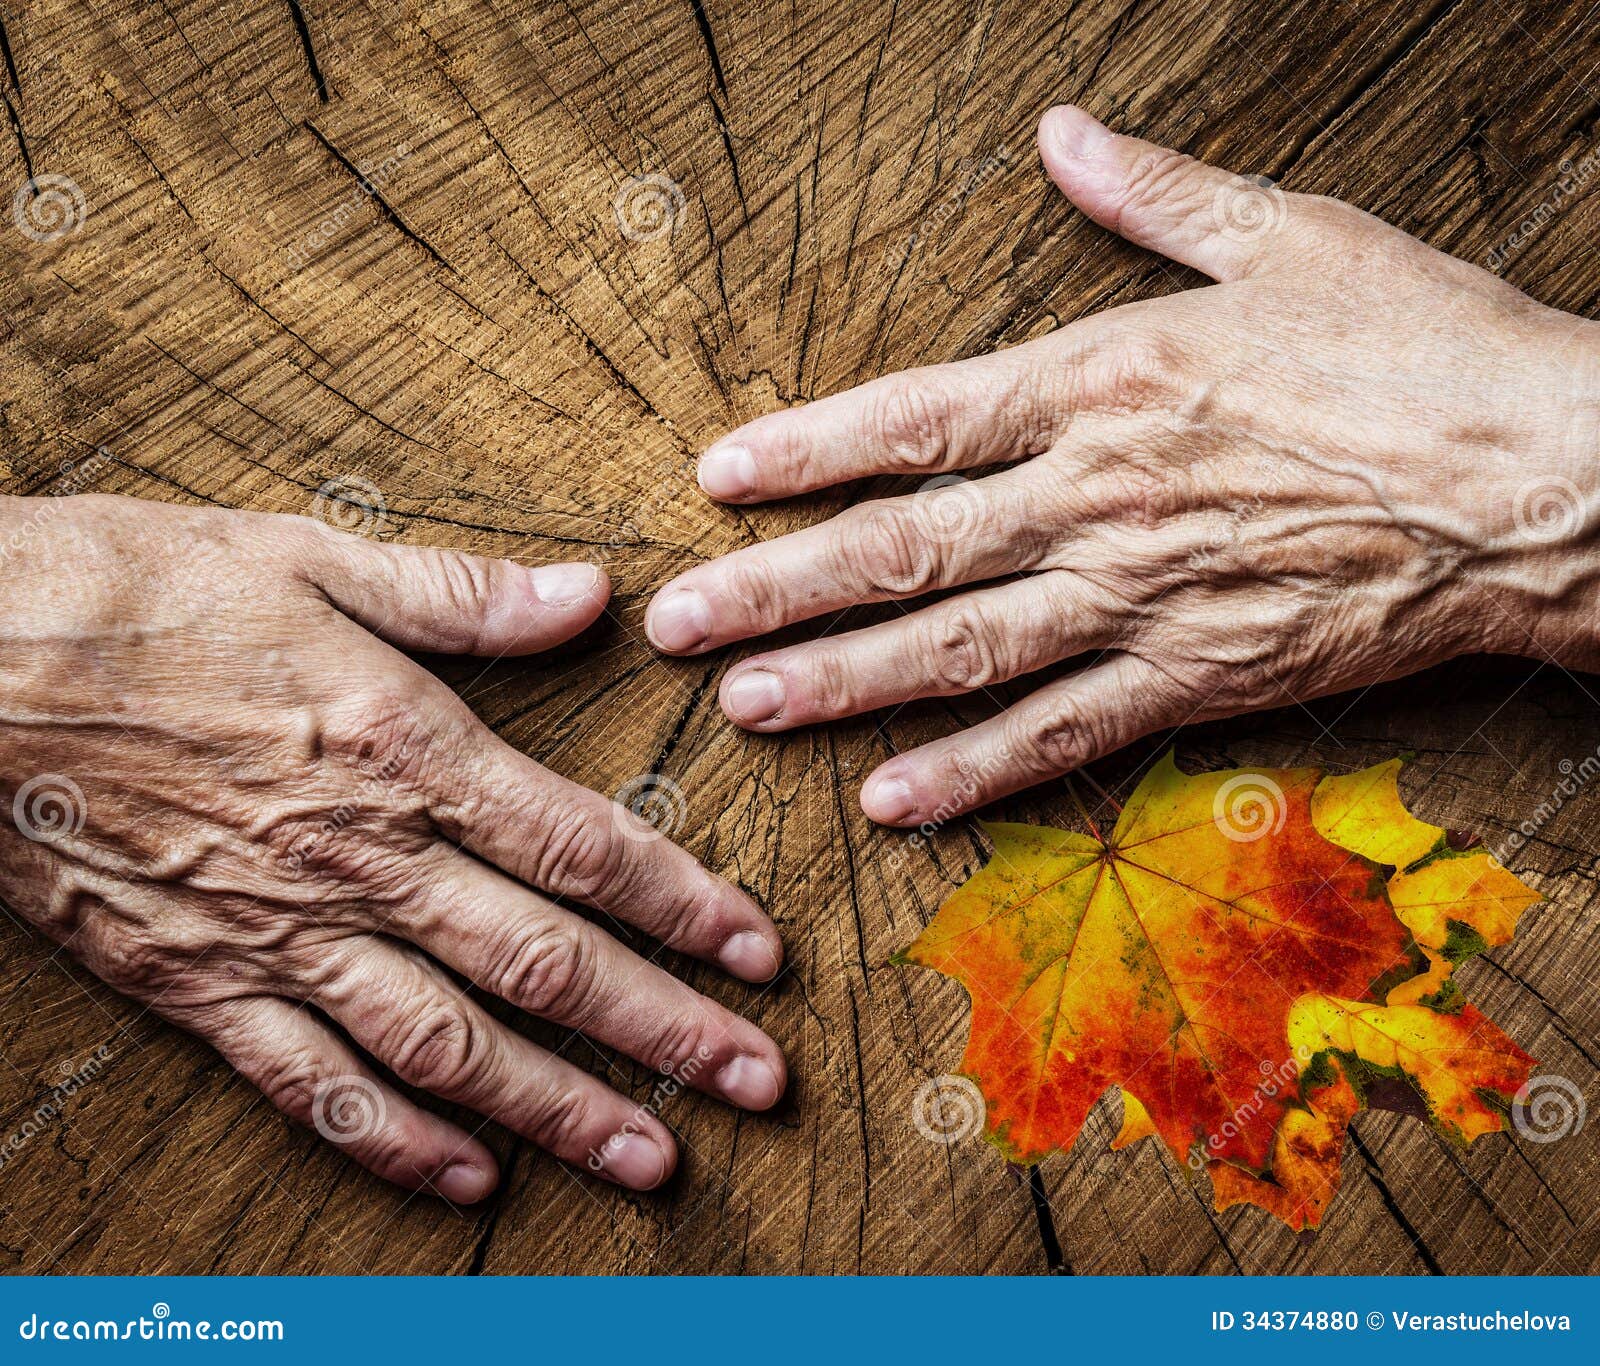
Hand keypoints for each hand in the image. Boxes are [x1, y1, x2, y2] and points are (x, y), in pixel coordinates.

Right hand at [0, 493, 785, 1198]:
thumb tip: (591, 593)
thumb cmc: (131, 595)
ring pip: (449, 1049)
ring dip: (560, 1110)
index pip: (582, 846)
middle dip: (663, 1031)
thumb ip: (461, 593)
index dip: (684, 905)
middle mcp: (360, 862)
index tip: (761, 954)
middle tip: (758, 1084)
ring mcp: (279, 938)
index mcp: (405, 751)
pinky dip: (395, 1144)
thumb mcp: (308, 556)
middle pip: (543, 966)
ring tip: (653, 1159)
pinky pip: (311, 1089)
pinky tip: (469, 1182)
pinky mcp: (197, 986)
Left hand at [647, 105, 1599, 825]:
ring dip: (841, 681)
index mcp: (1107, 379)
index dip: (804, 449)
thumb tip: (1064, 133)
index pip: (915, 419)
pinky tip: (890, 802)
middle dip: (776, 586)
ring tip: (746, 707)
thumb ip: (1154, 196)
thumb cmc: (1426, 348)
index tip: (715, 478)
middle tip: (676, 622)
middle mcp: (1099, 496)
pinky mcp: (1199, 681)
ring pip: (958, 649)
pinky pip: (1063, 738)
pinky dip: (973, 775)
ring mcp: (1143, 599)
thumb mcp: (1291, 238)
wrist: (1550, 478)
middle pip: (902, 548)